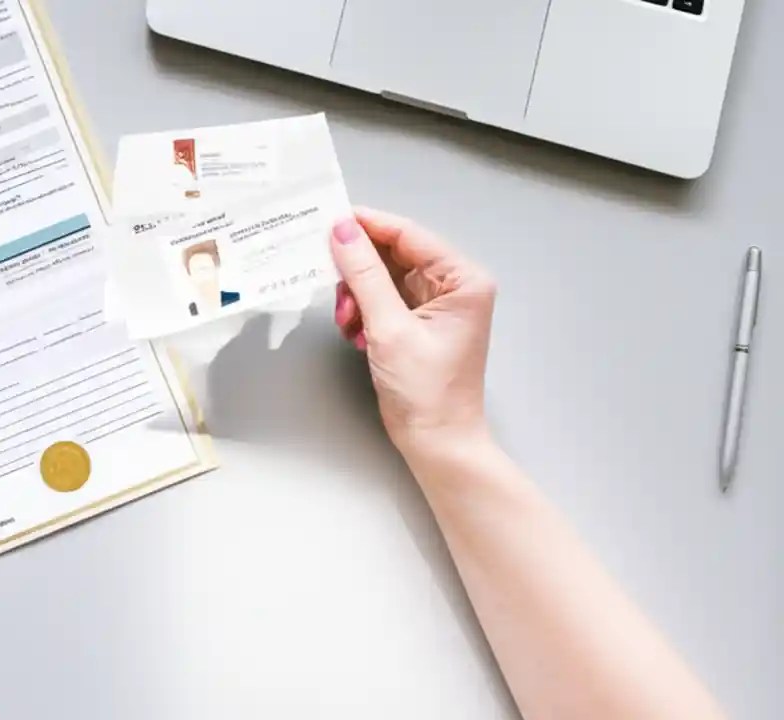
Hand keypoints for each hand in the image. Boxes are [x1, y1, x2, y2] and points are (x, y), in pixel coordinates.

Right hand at [331, 208, 496, 459]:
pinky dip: (363, 313)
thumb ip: (364, 275)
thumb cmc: (427, 392)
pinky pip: (381, 301)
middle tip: (332, 286)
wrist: (437, 443)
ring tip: (349, 324)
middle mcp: (453, 285)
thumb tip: (342, 230)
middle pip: (393, 255)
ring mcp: (435, 304)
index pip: (408, 235)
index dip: (367, 226)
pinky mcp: (417, 323)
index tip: (327, 220)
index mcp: (462, 279)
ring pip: (381, 279)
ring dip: (357, 297)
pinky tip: (357, 335)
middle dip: (358, 273)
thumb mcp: (389, 329)